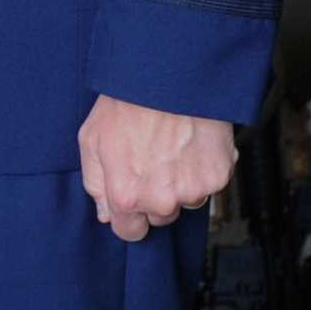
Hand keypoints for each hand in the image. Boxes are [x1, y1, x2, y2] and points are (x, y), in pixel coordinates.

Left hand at [78, 96, 234, 242]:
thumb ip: (95, 183)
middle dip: (155, 197)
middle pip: (160, 217)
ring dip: (181, 184)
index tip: (132, 201)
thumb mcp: (91, 140)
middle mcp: (162, 199)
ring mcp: (193, 189)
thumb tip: (105, 211)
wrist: (169, 77)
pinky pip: (210, 183)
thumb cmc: (128, 102)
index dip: (129, 217)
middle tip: (152, 162)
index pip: (130, 232)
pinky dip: (203, 168)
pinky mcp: (219, 175)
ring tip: (172, 149)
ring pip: (187, 201)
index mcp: (127, 195)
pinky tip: (190, 144)